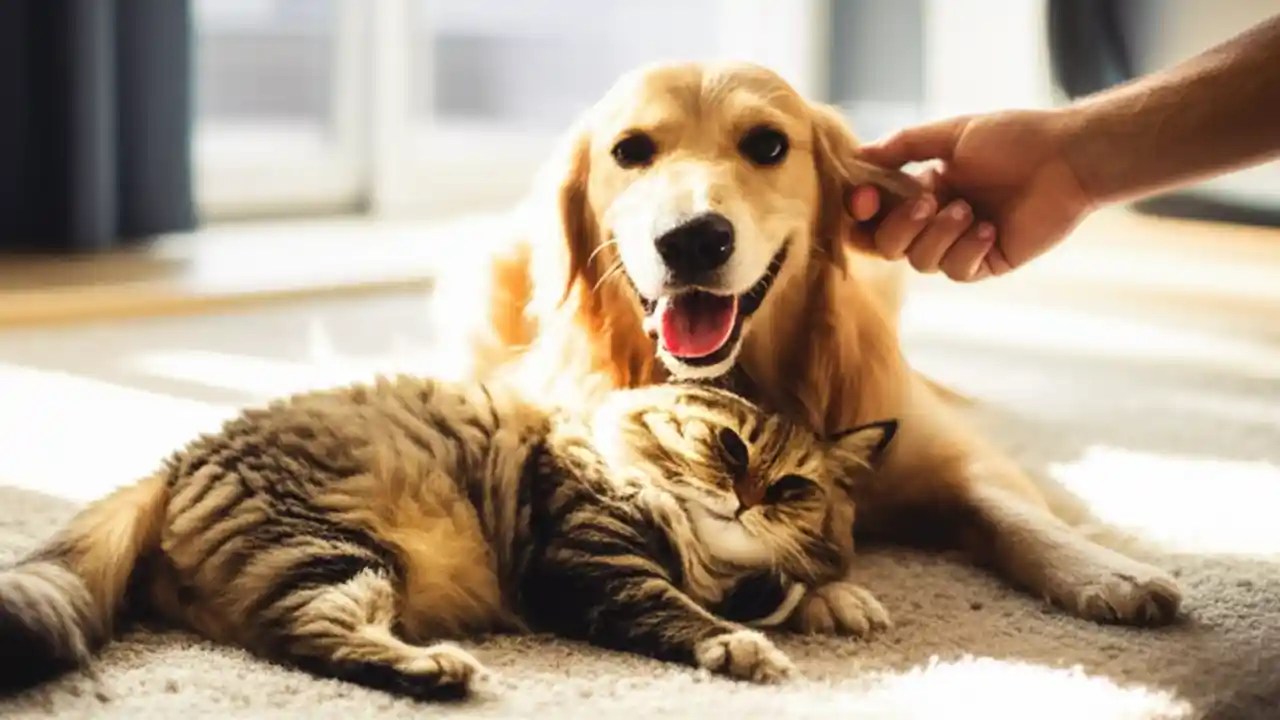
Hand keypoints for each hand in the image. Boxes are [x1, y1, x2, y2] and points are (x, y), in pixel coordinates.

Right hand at [848, 109, 1095, 280]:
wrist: (1068, 157)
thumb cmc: (1015, 139)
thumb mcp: (952, 134)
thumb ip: (904, 146)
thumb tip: (858, 157)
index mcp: (923, 190)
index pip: (875, 215)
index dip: (862, 213)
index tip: (864, 197)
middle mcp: (936, 221)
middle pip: (887, 246)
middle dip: (898, 228)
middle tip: (925, 202)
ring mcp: (961, 245)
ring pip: (920, 262)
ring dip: (938, 235)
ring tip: (969, 210)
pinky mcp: (987, 263)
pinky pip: (957, 271)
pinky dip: (967, 249)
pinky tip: (990, 228)